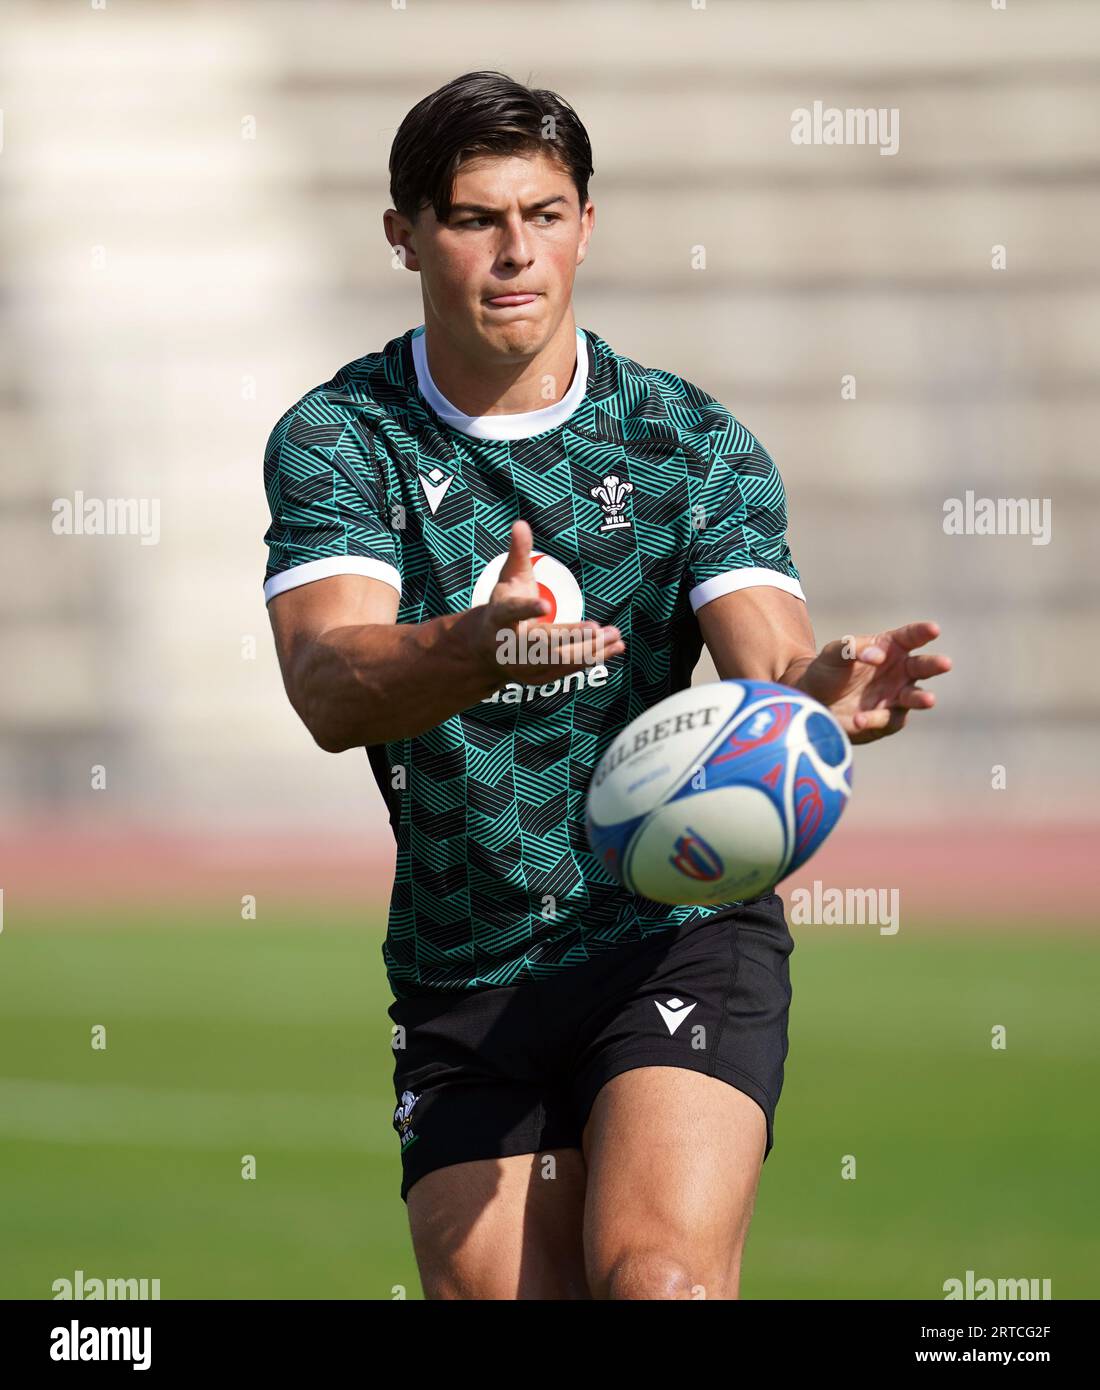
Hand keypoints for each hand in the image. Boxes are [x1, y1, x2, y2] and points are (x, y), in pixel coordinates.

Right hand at [476, 520, 624, 683]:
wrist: (488, 650)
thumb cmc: (504, 606)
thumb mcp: (508, 579)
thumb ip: (517, 553)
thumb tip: (520, 523)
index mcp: (499, 617)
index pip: (512, 612)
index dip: (528, 609)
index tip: (546, 605)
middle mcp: (509, 645)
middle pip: (540, 643)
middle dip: (569, 636)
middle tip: (597, 628)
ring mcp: (524, 665)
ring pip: (559, 659)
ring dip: (589, 649)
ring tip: (615, 634)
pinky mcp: (541, 678)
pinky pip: (570, 669)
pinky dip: (594, 658)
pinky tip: (616, 647)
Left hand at [791, 620, 951, 743]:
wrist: (813, 699)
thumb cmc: (826, 669)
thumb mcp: (834, 653)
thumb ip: (853, 649)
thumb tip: (878, 655)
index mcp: (890, 648)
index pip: (910, 637)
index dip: (923, 632)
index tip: (933, 629)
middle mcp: (899, 672)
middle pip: (923, 666)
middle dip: (935, 665)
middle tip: (945, 663)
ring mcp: (896, 696)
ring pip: (915, 697)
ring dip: (922, 698)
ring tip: (929, 699)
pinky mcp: (886, 719)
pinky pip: (888, 719)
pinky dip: (876, 719)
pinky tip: (860, 719)